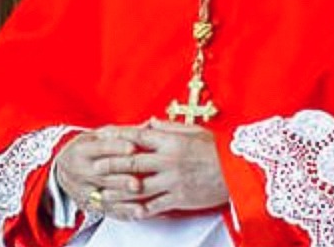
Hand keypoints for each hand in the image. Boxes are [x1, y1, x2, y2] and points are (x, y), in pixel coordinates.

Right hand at [54, 127, 145, 219]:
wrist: (60, 170)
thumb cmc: (85, 149)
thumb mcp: (93, 136)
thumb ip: (116, 133)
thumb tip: (146, 125)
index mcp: (81, 150)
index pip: (100, 148)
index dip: (116, 147)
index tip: (133, 147)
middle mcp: (81, 170)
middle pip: (104, 173)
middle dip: (121, 176)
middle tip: (138, 180)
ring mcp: (84, 190)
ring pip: (106, 194)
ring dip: (124, 196)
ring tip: (140, 194)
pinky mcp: (89, 204)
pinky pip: (108, 210)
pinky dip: (124, 212)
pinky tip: (138, 211)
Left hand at [104, 119, 228, 218]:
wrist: (238, 172)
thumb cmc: (217, 149)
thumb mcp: (193, 131)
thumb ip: (167, 128)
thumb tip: (148, 123)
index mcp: (171, 141)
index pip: (137, 136)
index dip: (117, 136)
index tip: (102, 136)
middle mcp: (168, 160)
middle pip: (132, 162)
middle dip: (111, 164)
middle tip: (94, 167)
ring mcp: (172, 181)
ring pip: (139, 187)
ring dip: (119, 190)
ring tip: (105, 193)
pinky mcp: (179, 198)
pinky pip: (155, 205)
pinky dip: (141, 209)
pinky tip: (129, 211)